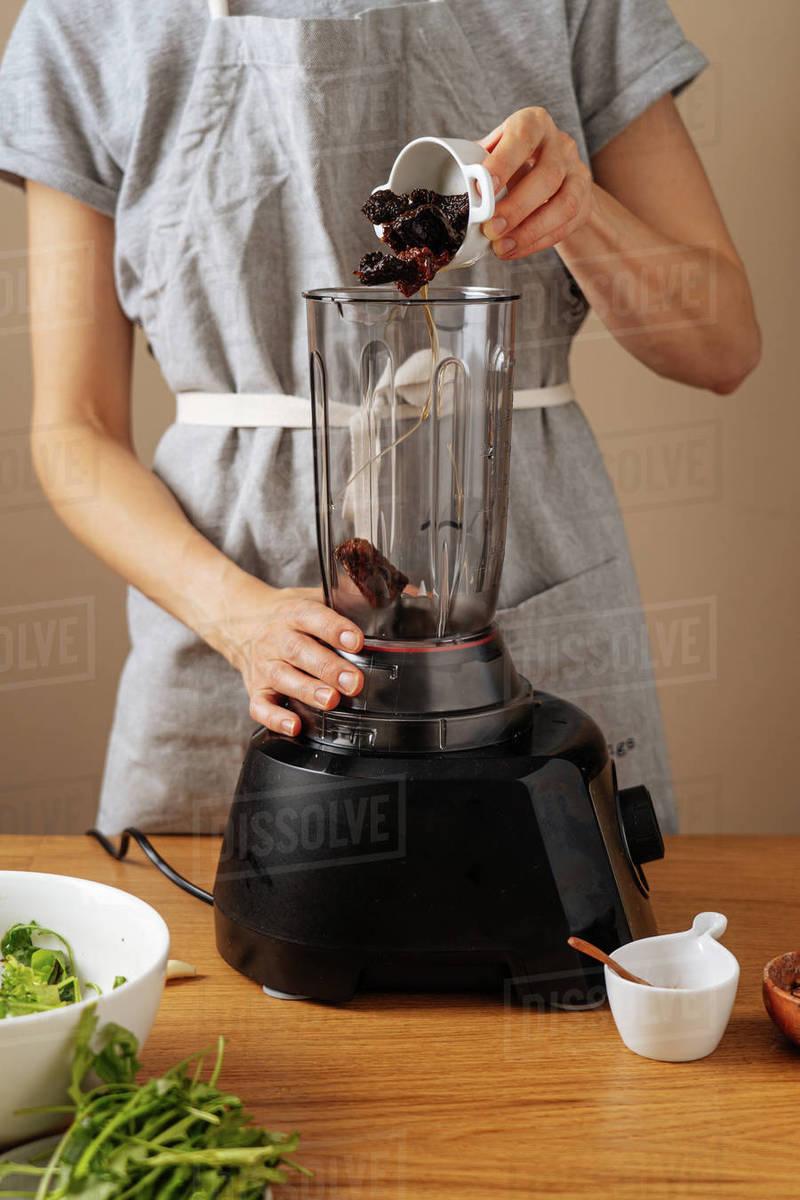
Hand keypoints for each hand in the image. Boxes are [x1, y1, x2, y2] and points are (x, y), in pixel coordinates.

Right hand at [229, 586, 364, 736]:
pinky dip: (275, 719)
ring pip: (282, 678)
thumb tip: (387, 595)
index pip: (313, 617)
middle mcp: (276, 639)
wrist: (240, 622)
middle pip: (299, 651)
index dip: (335, 629)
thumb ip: (346, 598)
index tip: (356, 641)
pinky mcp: (255, 689)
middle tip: (353, 682)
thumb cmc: (287, 615)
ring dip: (307, 690)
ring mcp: (264, 665)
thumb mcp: (312, 596)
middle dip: (328, 668)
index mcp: (294, 613)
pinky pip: (260, 706)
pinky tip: (295, 726)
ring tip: (331, 700)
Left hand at [479, 107, 592, 258]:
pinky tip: (514, 250)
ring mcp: (577, 173)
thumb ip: (476, 164)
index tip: (484, 187)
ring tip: (502, 246)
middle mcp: (561, 144)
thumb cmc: (512, 162)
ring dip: (530, 230)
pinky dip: (537, 242)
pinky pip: (566, 226)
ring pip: (564, 204)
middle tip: (491, 228)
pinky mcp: (585, 202)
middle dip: (516, 207)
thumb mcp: (494, 152)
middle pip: (547, 175)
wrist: (550, 175)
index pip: (523, 136)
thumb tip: (453, 189)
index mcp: (534, 123)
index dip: (504, 162)